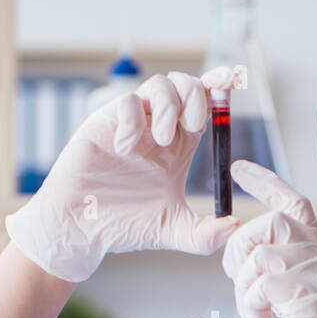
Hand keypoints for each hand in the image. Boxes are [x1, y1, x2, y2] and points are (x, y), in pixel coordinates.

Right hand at [6, 66, 239, 281]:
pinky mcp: (105, 123)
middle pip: (184, 85)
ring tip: (160, 141)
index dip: (219, 90)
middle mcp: (156, 129)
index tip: (232, 83)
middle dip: (195, 95)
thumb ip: (205, 234)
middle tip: (191, 126)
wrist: (81, 230)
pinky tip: (125, 148)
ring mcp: (131, 124)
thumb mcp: (172, 231)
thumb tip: (235, 226)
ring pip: (157, 85)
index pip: (204, 107)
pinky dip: (133, 120)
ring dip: (167, 107)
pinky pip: (125, 102)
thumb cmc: (123, 226)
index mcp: (178, 146)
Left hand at [223, 160, 316, 317]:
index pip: (292, 203)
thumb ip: (278, 271)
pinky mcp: (304, 294)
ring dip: (244, 288)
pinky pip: (258, 286)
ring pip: (258, 255)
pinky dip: (250, 307)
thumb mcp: (297, 296)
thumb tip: (242, 259)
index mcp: (315, 252)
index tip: (239, 168)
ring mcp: (313, 272)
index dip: (265, 182)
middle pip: (267, 223)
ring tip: (257, 313)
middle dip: (239, 250)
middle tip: (240, 283)